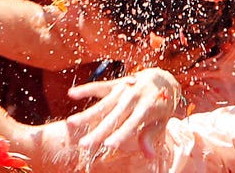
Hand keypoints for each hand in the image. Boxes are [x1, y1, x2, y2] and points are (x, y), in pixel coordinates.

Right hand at [66, 68, 181, 159]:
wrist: (163, 79)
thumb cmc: (163, 104)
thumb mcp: (162, 120)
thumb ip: (151, 136)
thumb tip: (149, 156)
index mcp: (146, 109)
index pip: (130, 125)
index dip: (119, 135)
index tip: (108, 145)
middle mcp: (133, 98)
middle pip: (112, 118)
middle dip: (97, 131)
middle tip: (83, 143)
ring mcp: (123, 90)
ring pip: (102, 104)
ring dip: (86, 114)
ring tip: (71, 123)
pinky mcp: (116, 83)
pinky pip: (98, 87)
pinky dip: (85, 90)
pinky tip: (71, 95)